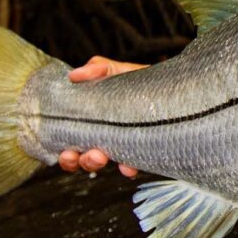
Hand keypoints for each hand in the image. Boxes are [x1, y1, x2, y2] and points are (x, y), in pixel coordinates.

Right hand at [58, 56, 145, 178]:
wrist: (172, 86)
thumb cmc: (139, 81)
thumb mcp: (116, 71)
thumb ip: (97, 69)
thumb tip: (74, 75)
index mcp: (92, 123)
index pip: (71, 144)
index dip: (66, 155)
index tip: (66, 152)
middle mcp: (105, 138)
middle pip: (83, 160)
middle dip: (79, 162)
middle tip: (88, 154)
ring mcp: (123, 145)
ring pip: (104, 165)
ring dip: (96, 164)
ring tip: (101, 156)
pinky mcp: (142, 150)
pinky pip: (132, 166)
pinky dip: (128, 168)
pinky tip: (128, 166)